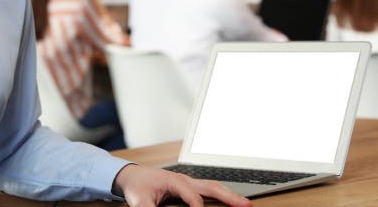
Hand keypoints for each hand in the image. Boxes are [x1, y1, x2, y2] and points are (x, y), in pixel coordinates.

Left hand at [113, 164, 250, 206]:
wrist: (131, 175)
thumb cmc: (137, 186)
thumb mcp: (140, 201)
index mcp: (174, 181)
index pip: (192, 196)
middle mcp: (184, 180)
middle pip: (211, 186)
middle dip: (228, 196)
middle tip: (245, 205)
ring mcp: (189, 182)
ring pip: (213, 186)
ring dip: (230, 195)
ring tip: (245, 203)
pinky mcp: (190, 186)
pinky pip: (209, 189)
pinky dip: (222, 194)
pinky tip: (231, 200)